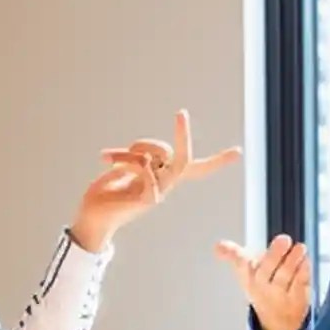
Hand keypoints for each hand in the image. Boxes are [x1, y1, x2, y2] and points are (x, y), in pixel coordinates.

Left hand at [70, 109, 241, 250]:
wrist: (90, 217)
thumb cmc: (106, 193)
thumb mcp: (124, 167)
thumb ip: (139, 157)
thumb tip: (149, 153)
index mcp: (162, 177)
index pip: (196, 168)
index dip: (217, 161)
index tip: (239, 152)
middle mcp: (164, 185)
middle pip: (185, 158)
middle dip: (184, 134)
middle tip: (181, 112)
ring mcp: (158, 194)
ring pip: (159, 158)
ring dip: (133, 150)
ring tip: (108, 158)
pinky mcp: (147, 200)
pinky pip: (147, 172)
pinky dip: (131, 162)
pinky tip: (110, 163)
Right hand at [215, 234, 310, 329]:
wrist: (278, 323)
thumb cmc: (261, 289)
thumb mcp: (246, 274)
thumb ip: (234, 256)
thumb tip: (217, 246)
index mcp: (248, 278)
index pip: (239, 265)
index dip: (233, 255)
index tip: (222, 247)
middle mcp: (262, 288)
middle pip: (265, 271)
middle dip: (274, 255)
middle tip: (284, 239)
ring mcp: (280, 296)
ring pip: (285, 276)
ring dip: (293, 260)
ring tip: (299, 247)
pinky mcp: (298, 300)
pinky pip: (301, 283)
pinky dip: (304, 270)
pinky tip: (305, 260)